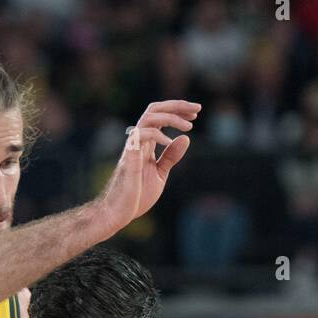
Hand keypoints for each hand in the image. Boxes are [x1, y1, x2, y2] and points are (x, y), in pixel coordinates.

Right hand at [95, 100, 197, 233]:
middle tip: (198, 108)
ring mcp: (133, 147)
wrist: (119, 212)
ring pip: (148, 117)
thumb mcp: (160, 173)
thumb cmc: (136, 194)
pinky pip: (141, 135)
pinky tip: (170, 142)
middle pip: (155, 109)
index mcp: (147, 143)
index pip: (161, 116)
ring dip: (170, 117)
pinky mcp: (129, 157)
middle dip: (177, 105)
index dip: (178, 111)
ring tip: (189, 126)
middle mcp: (139, 141)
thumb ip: (170, 157)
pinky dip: (158, 135)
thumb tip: (186, 139)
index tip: (195, 112)